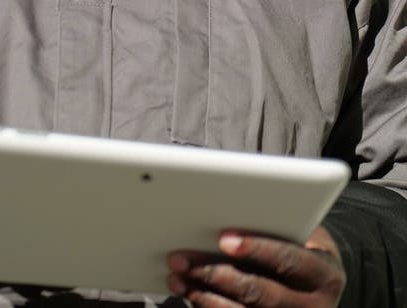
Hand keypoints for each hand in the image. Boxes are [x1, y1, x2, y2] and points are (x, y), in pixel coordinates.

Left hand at [167, 226, 345, 306]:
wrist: (320, 284)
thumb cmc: (304, 246)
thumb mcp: (304, 231)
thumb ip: (277, 224)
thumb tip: (229, 206)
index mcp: (324, 273)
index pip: (288, 259)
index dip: (256, 248)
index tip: (224, 239)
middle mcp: (314, 306)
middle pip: (259, 293)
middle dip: (216, 273)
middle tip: (182, 258)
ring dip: (204, 295)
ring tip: (178, 276)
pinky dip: (208, 307)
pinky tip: (190, 293)